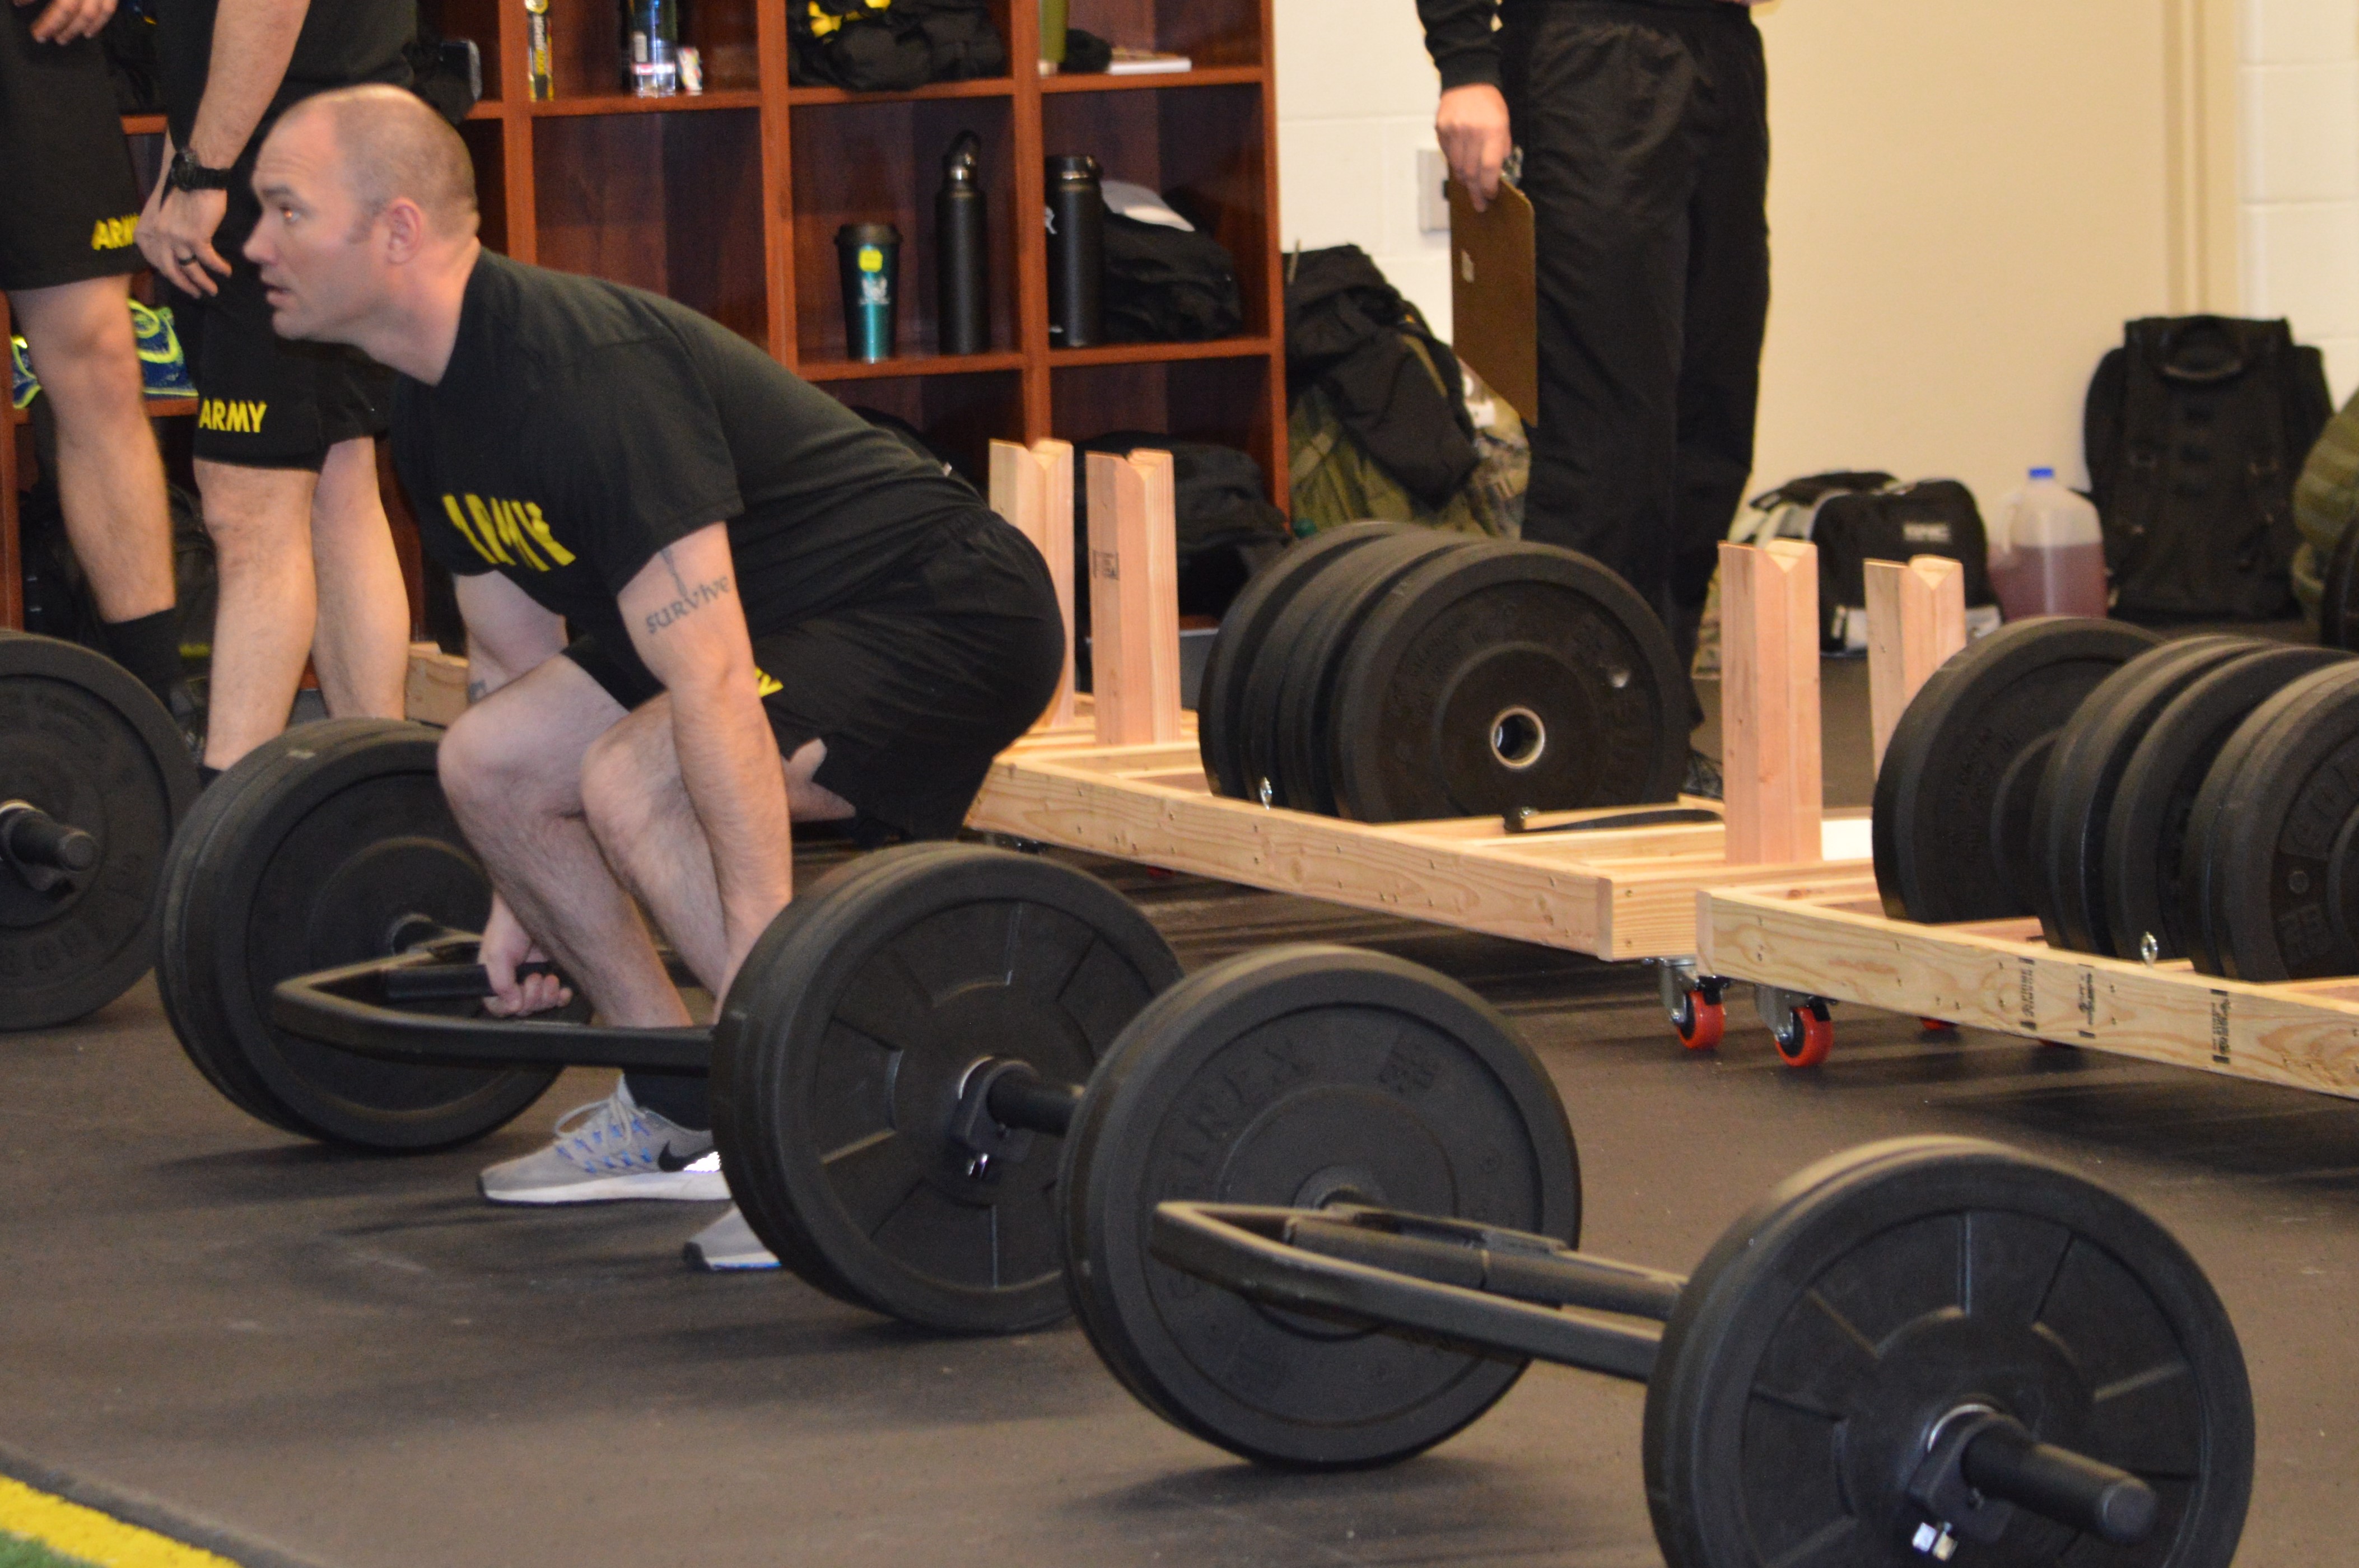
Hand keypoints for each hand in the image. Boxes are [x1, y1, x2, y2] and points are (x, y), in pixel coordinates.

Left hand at [19, 0, 116, 44]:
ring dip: (74, 29)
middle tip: (40, 36)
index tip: (19, 6)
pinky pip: (108, 9)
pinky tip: (88, 33)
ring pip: (89, 14)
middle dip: (52, 24)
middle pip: (67, 7)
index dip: (31, 3)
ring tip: (61, 40)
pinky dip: (99, 24)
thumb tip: (19, 0)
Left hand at [136, 182, 232, 297]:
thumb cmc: (180, 188)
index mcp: (146, 230)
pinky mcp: (195, 238)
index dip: (166, 272)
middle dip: (183, 285)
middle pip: (169, 270)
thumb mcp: (161, 210)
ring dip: (202, 282)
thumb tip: (170, 244)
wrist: (196, 175)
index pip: (153, 259)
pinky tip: (226, 271)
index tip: (177, 278)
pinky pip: (208, 260)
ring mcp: (175, 239)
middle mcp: (157, 237)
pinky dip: (218, 267)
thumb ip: (160, 228)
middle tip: (194, 293)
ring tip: (212, 290)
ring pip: (189, 269)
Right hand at [480, 895, 573, 1017]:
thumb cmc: (510, 926)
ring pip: (540, 1004)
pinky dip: (561, 998)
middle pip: (523, 1008)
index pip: (497, 1007)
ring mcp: (532, 978)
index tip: (519, 996)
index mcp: (494, 978)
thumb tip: (514, 1006)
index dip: (508, 1007)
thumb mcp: (498, 954)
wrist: (535, 908)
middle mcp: (512, 981)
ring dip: (547, 996)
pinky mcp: (549, 973)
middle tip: (535, 977)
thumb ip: (501, 983)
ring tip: (549, 978)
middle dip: (532, 998)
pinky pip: (557, 998)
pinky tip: (563, 990)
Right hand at [1436, 84, 1512, 213]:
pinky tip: (1460, 166)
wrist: (1468, 80)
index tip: (1490, 197)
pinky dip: (1455, 165)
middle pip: (1471, 172)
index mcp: (1492, 131)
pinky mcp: (1441, 130)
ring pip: (1457, 167)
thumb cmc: (1490, 104)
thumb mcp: (1504, 123)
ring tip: (1471, 186)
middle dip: (1476, 191)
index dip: (1489, 187)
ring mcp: (1453, 131)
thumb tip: (1496, 174)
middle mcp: (1471, 132)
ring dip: (1465, 180)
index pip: (1489, 168)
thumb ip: (1502, 148)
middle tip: (1479, 205)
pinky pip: (1447, 156)